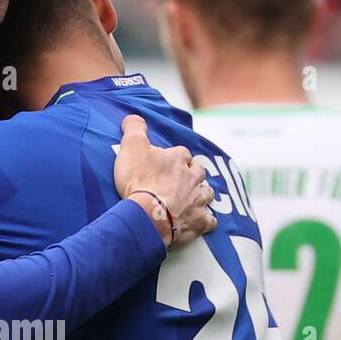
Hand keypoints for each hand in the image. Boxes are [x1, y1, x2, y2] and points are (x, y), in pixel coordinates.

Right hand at [114, 115, 216, 245]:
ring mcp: (197, 201)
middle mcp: (192, 178)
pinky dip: (207, 221)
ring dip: (202, 194)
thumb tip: (132, 117)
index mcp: (177, 159)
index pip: (181, 153)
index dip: (175, 156)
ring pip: (207, 193)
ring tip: (194, 197)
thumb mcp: (131, 147)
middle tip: (182, 178)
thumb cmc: (139, 181)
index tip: (168, 161)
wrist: (147, 215)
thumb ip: (134, 129)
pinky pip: (209, 221)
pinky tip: (202, 222)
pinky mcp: (197, 222)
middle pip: (198, 172)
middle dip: (193, 173)